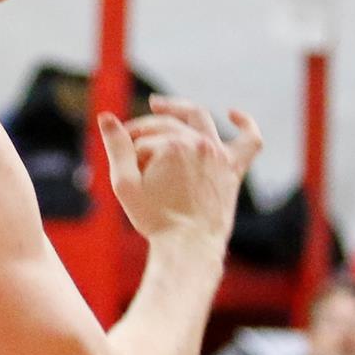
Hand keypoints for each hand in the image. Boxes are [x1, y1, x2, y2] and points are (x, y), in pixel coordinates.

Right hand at [97, 97, 260, 246]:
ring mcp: (219, 154)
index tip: (122, 164)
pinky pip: (249, 141)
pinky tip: (233, 114)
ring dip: (179, 109)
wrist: (188, 248)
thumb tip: (106, 117)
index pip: (144, 138)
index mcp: (172, 146)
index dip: (128, 149)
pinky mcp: (233, 170)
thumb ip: (116, 148)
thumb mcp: (125, 185)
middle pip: (166, 125)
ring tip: (159, 106)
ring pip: (199, 119)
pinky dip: (245, 124)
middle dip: (144, 130)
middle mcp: (199, 143)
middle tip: (129, 138)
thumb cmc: (155, 220)